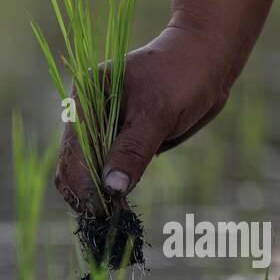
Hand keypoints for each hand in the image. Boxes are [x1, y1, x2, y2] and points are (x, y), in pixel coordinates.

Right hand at [54, 24, 231, 212]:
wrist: (208, 63)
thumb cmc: (183, 76)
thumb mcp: (158, 113)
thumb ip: (133, 150)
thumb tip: (112, 189)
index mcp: (85, 98)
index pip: (73, 150)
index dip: (83, 181)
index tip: (102, 207)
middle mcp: (86, 117)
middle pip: (71, 166)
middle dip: (85, 192)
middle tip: (107, 216)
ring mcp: (100, 132)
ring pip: (85, 174)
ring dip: (97, 195)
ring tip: (115, 213)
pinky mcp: (116, 144)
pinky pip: (105, 173)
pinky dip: (110, 190)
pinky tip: (120, 203)